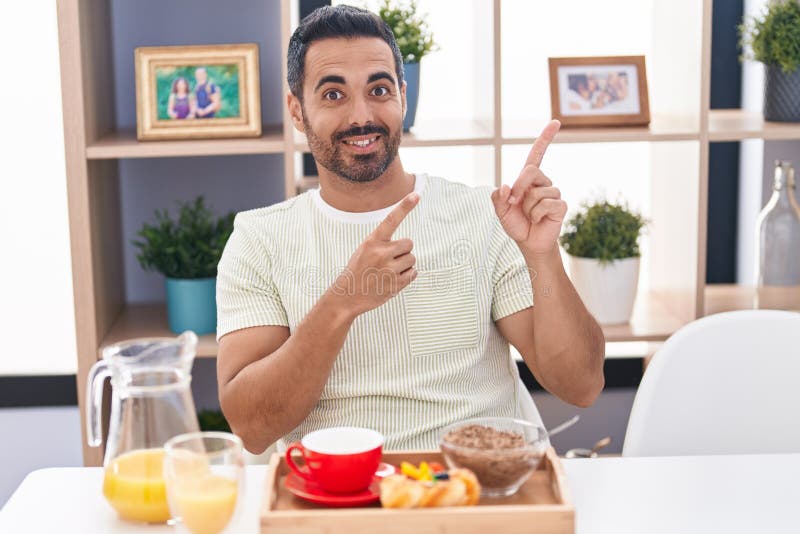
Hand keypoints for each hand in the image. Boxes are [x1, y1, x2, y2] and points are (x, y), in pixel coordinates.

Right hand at [331, 192, 419, 315]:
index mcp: (372, 241)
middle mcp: (381, 253)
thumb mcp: (364, 250)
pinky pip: (413, 273)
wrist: (347, 296)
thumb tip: (407, 246)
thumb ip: (383, 244)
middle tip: (389, 260)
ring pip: (412, 259)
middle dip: (403, 251)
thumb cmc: (358, 270)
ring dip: (405, 264)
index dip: (405, 207)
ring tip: (389, 271)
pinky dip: (407, 276)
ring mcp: (389, 269)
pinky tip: (393, 280)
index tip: (416, 194)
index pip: (391, 220)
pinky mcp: (396, 284)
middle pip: (409, 243)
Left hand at [491, 120, 566, 254]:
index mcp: (528, 179)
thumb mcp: (500, 210)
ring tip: (529, 216)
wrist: (528, 243)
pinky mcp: (561, 206)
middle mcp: (543, 183)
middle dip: (519, 186)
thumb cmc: (516, 223)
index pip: (537, 154)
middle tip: (513, 202)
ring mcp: (553, 193)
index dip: (545, 138)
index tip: (556, 122)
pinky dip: (536, 215)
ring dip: (527, 207)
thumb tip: (505, 187)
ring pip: (537, 192)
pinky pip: (547, 204)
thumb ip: (497, 198)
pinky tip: (538, 220)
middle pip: (531, 171)